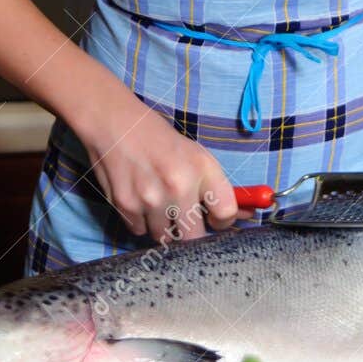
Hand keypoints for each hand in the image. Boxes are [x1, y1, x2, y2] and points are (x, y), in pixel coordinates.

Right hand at [76, 94, 240, 245]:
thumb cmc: (159, 140)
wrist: (115, 124)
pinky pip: (139, 231)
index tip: (214, 219)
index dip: (223, 221)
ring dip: (161, 225)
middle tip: (183, 218)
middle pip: (195, 237)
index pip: (226, 213)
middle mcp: (179, 185)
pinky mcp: (126, 205)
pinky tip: (137, 198)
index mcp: (203, 168)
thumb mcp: (195, 154)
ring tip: (155, 200)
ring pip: (164, 237)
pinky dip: (140, 221)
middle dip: (190, 231)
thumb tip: (246, 215)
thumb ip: (216, 187)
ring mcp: (151, 198)